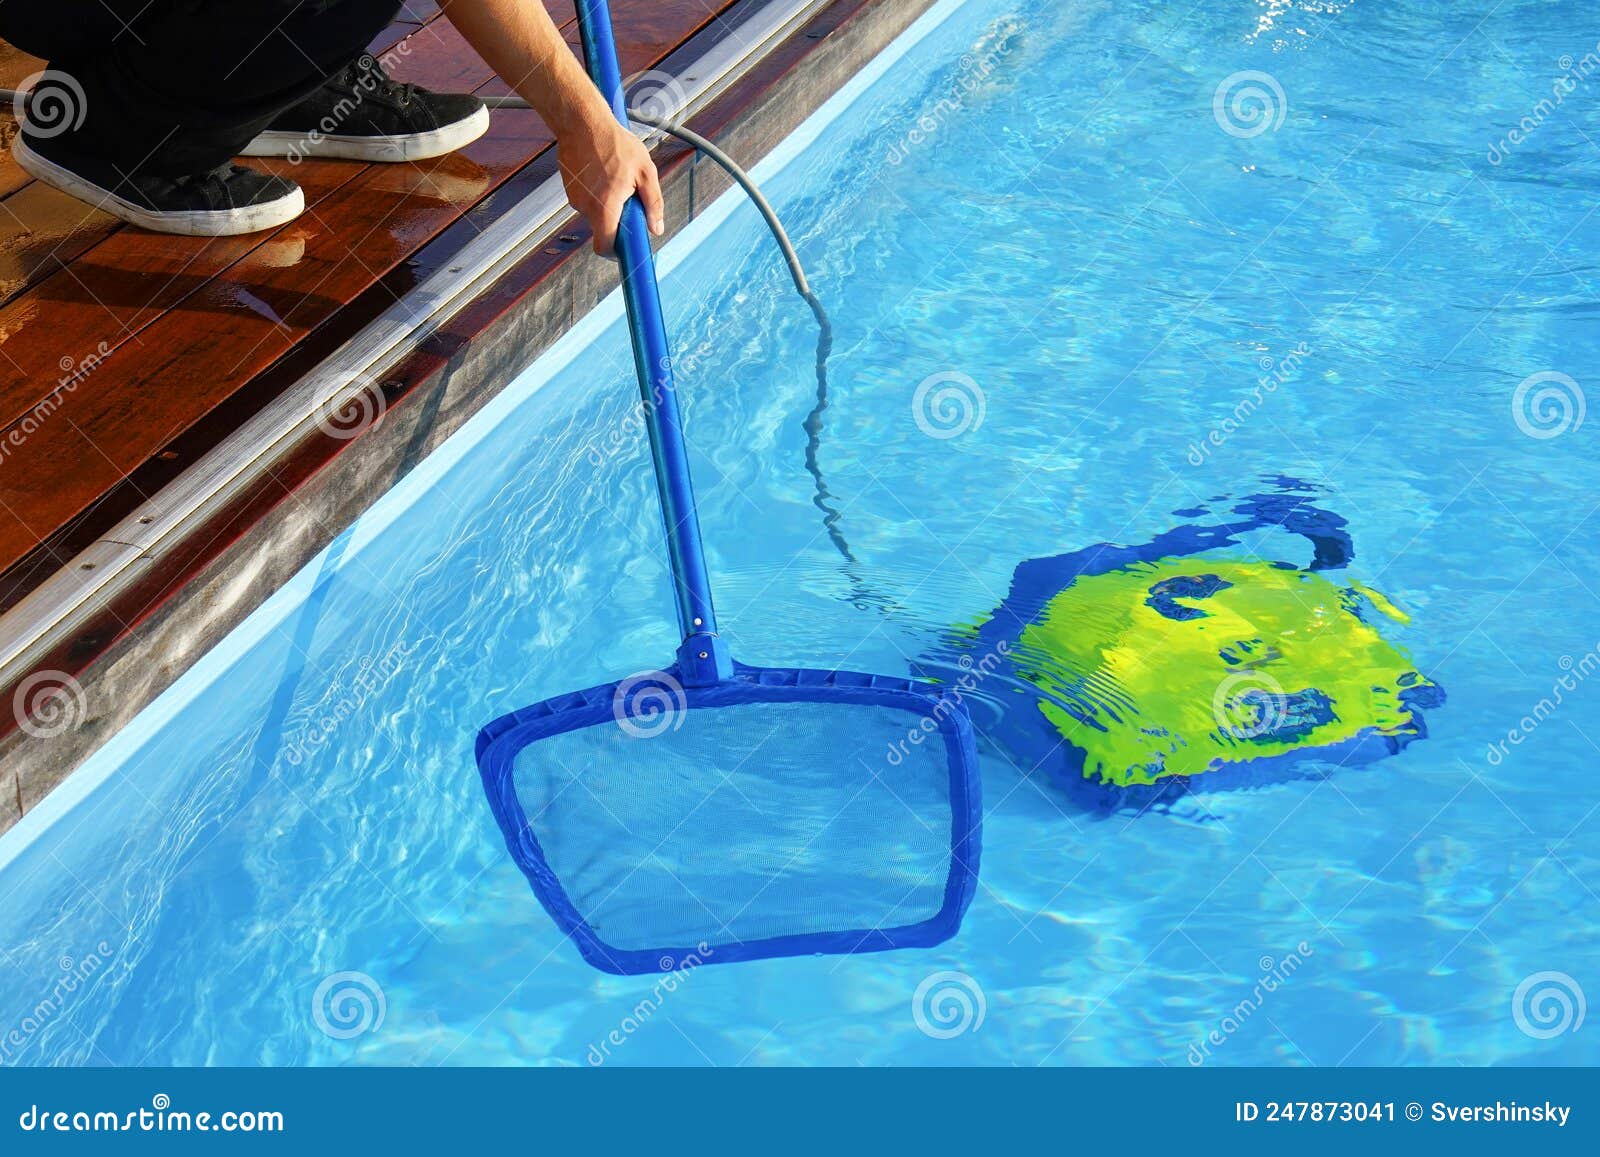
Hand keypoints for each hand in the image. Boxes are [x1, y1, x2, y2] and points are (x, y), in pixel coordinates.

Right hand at [557, 111, 664, 255]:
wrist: (582, 120)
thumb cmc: (615, 142)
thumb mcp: (646, 172)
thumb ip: (653, 204)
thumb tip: (656, 228)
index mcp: (604, 208)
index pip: (604, 247)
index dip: (615, 252)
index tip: (626, 247)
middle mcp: (585, 207)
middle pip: (602, 228)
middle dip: (617, 219)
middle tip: (629, 197)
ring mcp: (574, 197)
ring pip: (595, 212)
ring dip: (607, 203)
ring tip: (615, 176)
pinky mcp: (569, 188)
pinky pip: (587, 199)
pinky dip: (597, 192)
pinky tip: (603, 170)